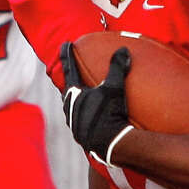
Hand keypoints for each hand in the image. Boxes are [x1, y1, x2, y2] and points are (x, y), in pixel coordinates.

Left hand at [59, 43, 135, 164]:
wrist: (109, 145)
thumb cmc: (109, 114)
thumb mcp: (114, 89)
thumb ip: (117, 68)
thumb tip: (123, 50)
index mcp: (73, 94)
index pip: (69, 69)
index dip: (67, 55)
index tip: (65, 43)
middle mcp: (69, 108)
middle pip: (66, 90)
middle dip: (68, 80)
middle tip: (71, 73)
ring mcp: (74, 123)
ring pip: (70, 107)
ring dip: (74, 100)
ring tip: (79, 96)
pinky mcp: (81, 136)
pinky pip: (79, 120)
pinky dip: (83, 115)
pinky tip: (89, 118)